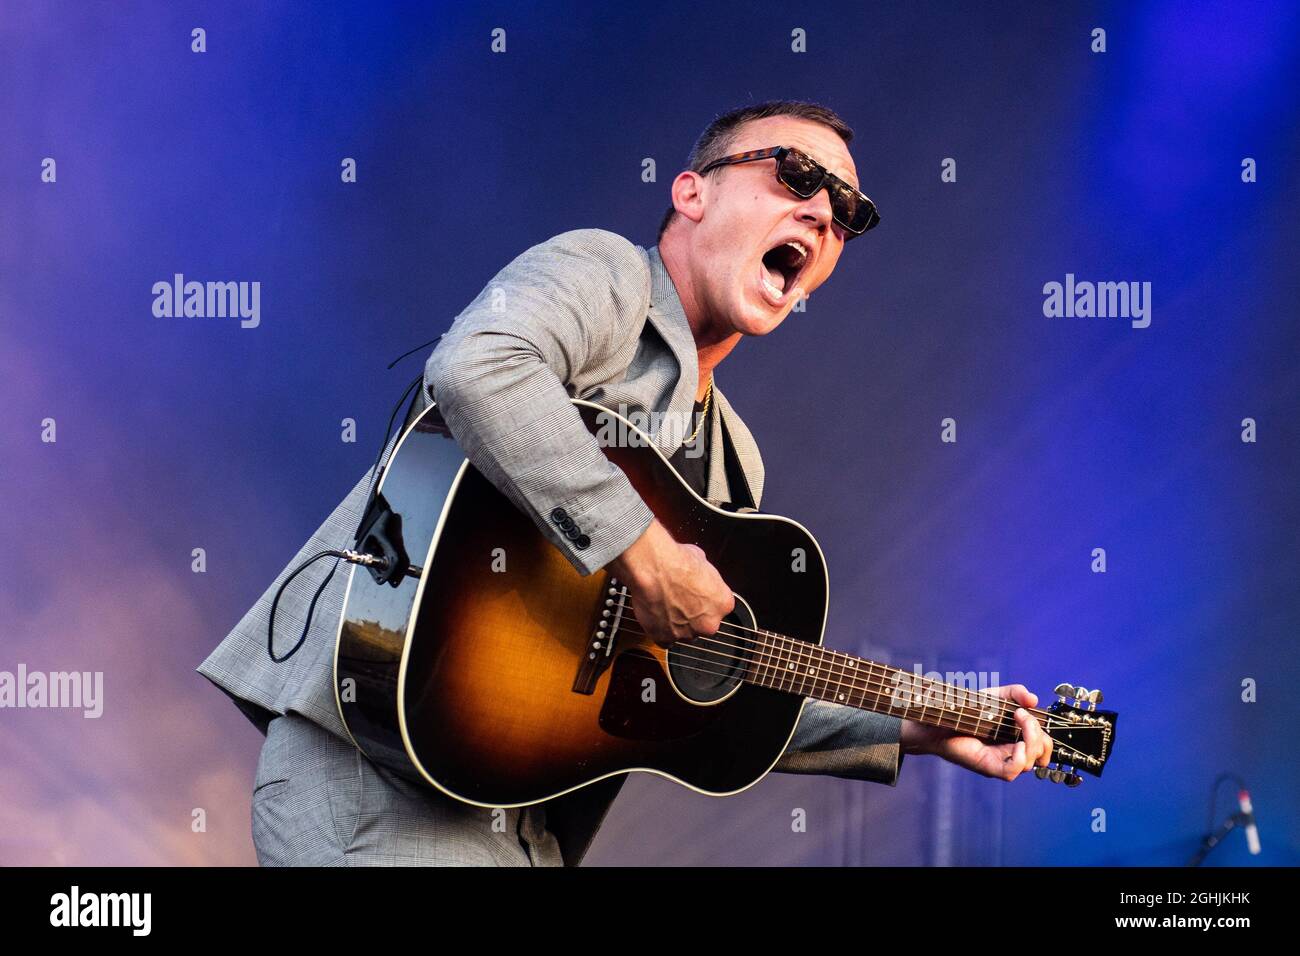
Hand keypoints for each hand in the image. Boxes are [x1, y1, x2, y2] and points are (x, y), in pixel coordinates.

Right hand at [606, 519, 733, 647]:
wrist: (652, 567)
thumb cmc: (676, 561)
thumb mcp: (701, 560)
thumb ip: (705, 577)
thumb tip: (699, 574)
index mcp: (723, 604)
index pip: (719, 607)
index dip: (706, 599)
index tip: (697, 594)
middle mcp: (708, 623)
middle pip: (704, 624)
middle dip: (694, 615)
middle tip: (680, 600)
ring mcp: (687, 634)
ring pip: (685, 633)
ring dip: (678, 623)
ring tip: (665, 605)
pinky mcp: (665, 638)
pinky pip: (665, 639)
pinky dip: (661, 630)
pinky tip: (657, 615)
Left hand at [899, 684, 1052, 781]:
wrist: (937, 717)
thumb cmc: (963, 709)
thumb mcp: (994, 696)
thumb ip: (1014, 693)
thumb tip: (1033, 700)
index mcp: (1014, 737)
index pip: (1043, 743)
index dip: (1041, 729)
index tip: (1023, 711)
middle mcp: (1009, 751)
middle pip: (1041, 753)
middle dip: (1039, 733)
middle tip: (1021, 716)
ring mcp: (999, 760)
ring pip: (1030, 763)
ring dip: (1032, 742)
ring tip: (1018, 723)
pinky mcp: (987, 766)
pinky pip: (1012, 772)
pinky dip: (1021, 760)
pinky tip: (1018, 746)